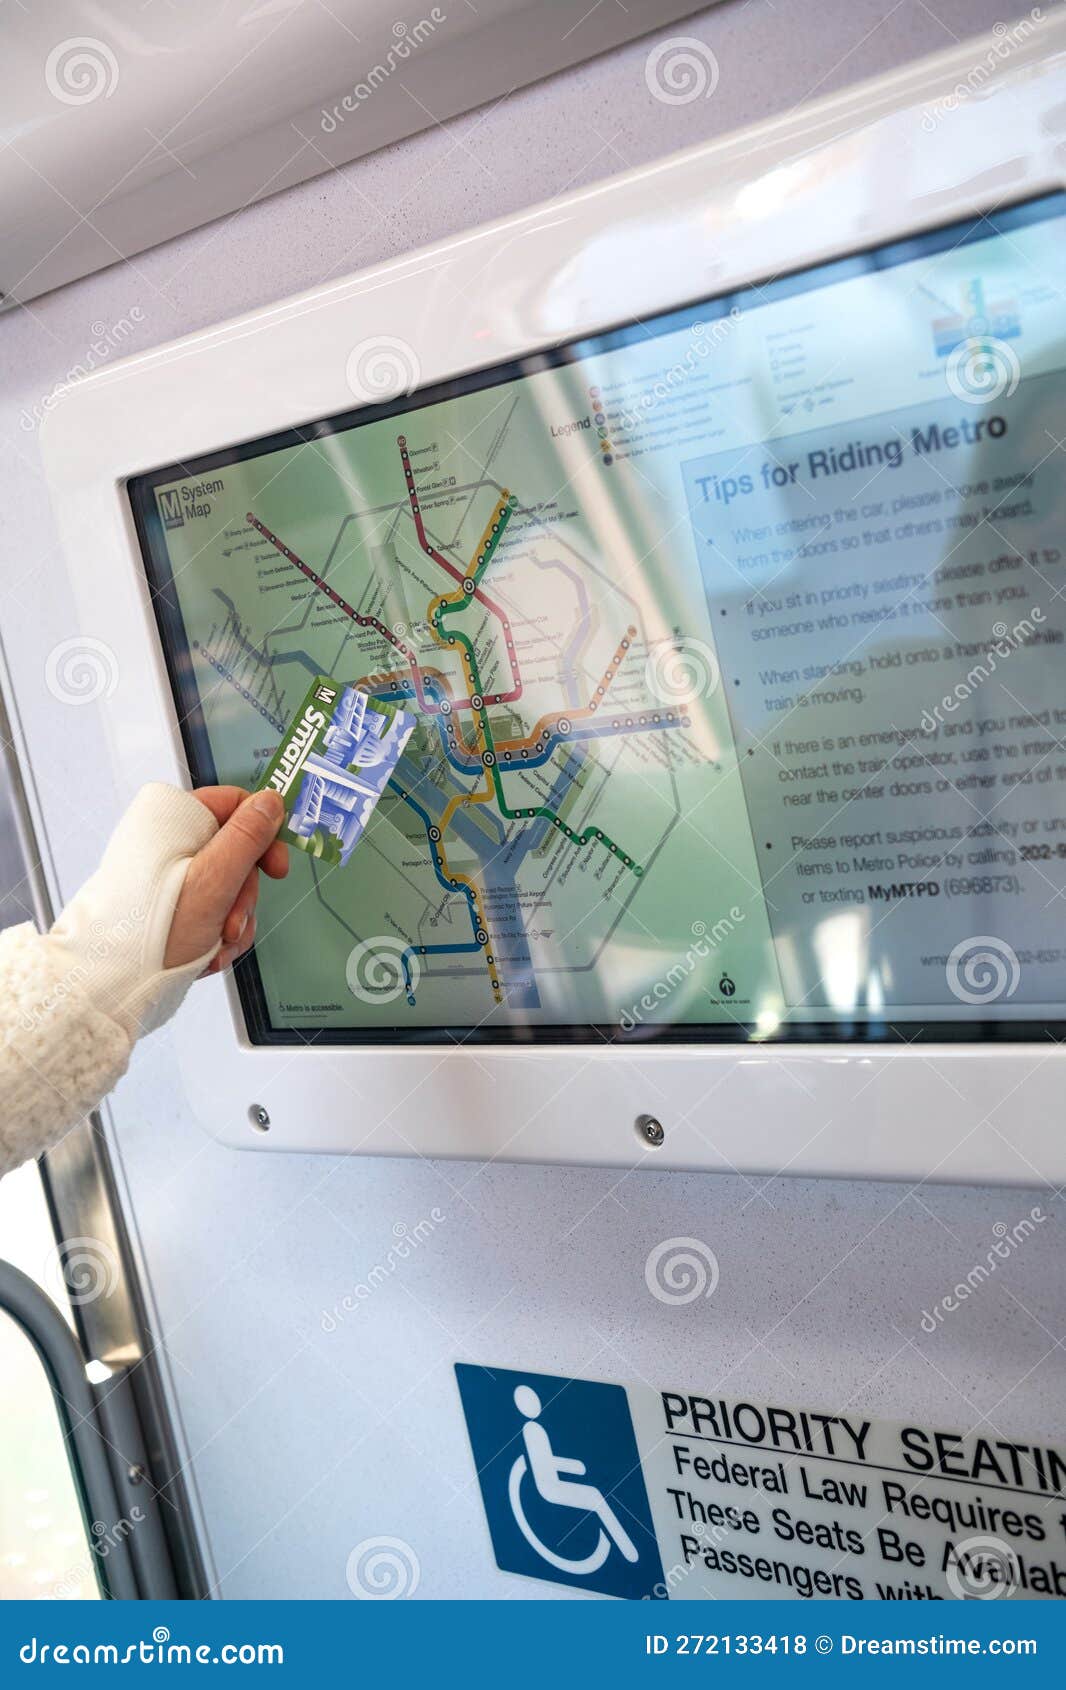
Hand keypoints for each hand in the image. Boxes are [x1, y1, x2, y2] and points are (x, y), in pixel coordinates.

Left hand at [164, 787, 288, 973]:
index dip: (264, 834)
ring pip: (231, 885)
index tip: (276, 868)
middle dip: (244, 894)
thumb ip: (247, 837)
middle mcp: (171, 841)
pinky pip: (216, 908)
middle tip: (233, 920)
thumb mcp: (213, 879)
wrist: (117, 980)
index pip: (235, 805)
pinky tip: (210, 951)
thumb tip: (271, 801)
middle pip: (238, 852)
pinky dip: (220, 933)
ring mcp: (172, 873)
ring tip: (218, 943)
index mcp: (172, 818)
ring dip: (234, 919)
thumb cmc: (153, 930)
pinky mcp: (174, 901)